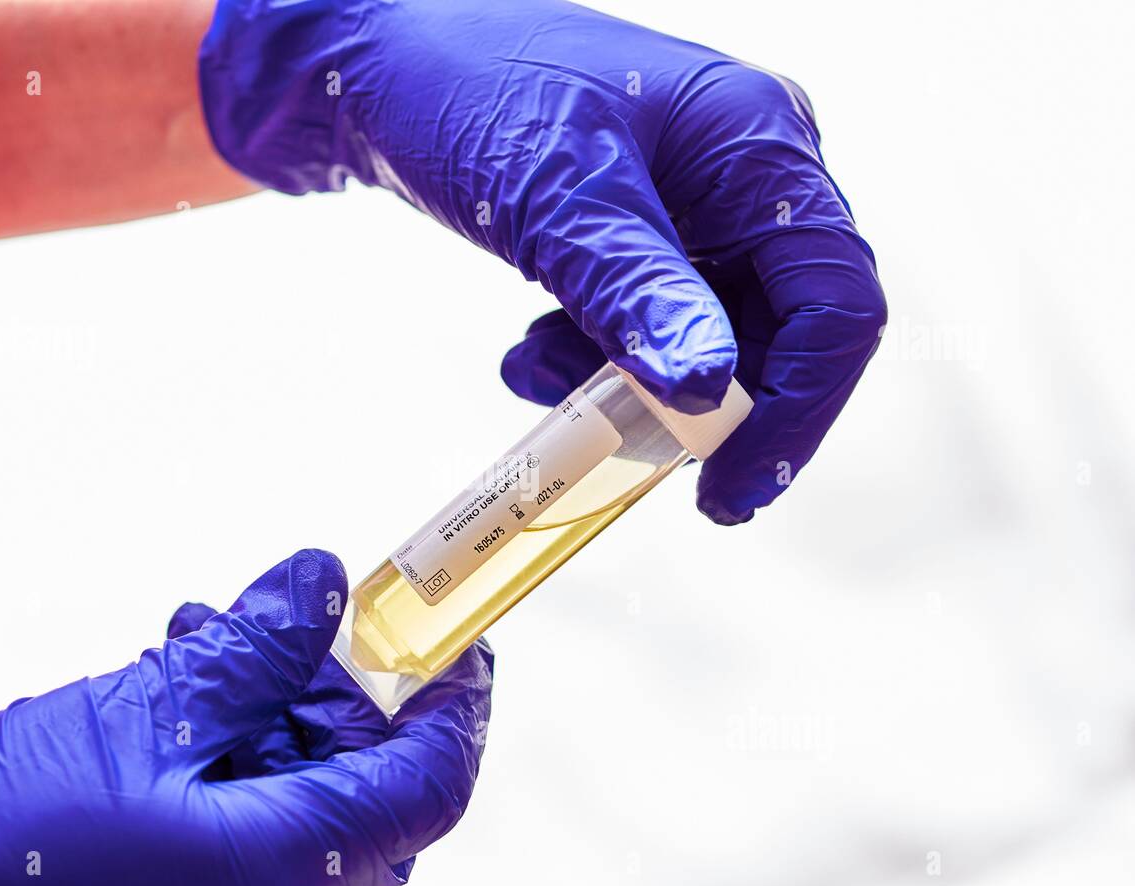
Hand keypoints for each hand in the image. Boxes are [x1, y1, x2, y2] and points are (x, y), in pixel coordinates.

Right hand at [0, 550, 491, 885]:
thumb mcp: (137, 720)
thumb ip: (250, 653)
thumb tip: (321, 585)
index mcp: (288, 869)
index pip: (433, 784)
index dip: (457, 701)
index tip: (454, 633)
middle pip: (371, 780)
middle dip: (343, 687)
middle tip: (306, 620)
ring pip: (304, 788)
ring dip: (274, 704)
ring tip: (212, 641)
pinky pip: (250, 814)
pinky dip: (233, 745)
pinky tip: (180, 686)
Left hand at [200, 0, 885, 523]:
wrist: (385, 61)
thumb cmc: (472, 84)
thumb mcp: (559, 200)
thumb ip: (638, 296)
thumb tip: (705, 396)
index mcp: (758, 144)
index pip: (835, 304)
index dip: (796, 411)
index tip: (728, 488)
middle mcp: (744, 178)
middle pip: (776, 335)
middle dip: (695, 407)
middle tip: (617, 448)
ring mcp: (696, 208)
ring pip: (704, 344)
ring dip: (628, 387)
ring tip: (537, 369)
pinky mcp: (646, 237)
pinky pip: (650, 327)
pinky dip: (594, 361)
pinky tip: (530, 352)